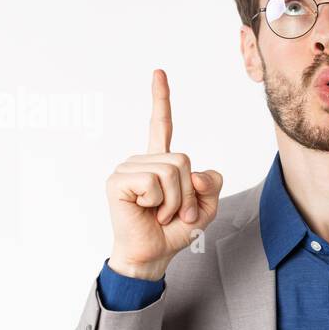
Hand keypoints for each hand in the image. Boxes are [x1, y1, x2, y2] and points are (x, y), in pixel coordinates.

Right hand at [105, 69, 223, 280]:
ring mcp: (128, 169)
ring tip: (160, 214)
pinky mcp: (118, 181)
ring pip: (171, 170)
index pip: (161, 125)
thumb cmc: (173, 231)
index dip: (160, 99)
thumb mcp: (206, 207)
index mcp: (160, 162)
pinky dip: (159, 202)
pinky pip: (154, 182)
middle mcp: (142, 160)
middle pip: (183, 158)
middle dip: (189, 192)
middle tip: (176, 213)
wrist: (152, 256)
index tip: (158, 73)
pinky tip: (146, 212)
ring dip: (175, 201)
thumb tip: (195, 172)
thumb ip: (211, 184)